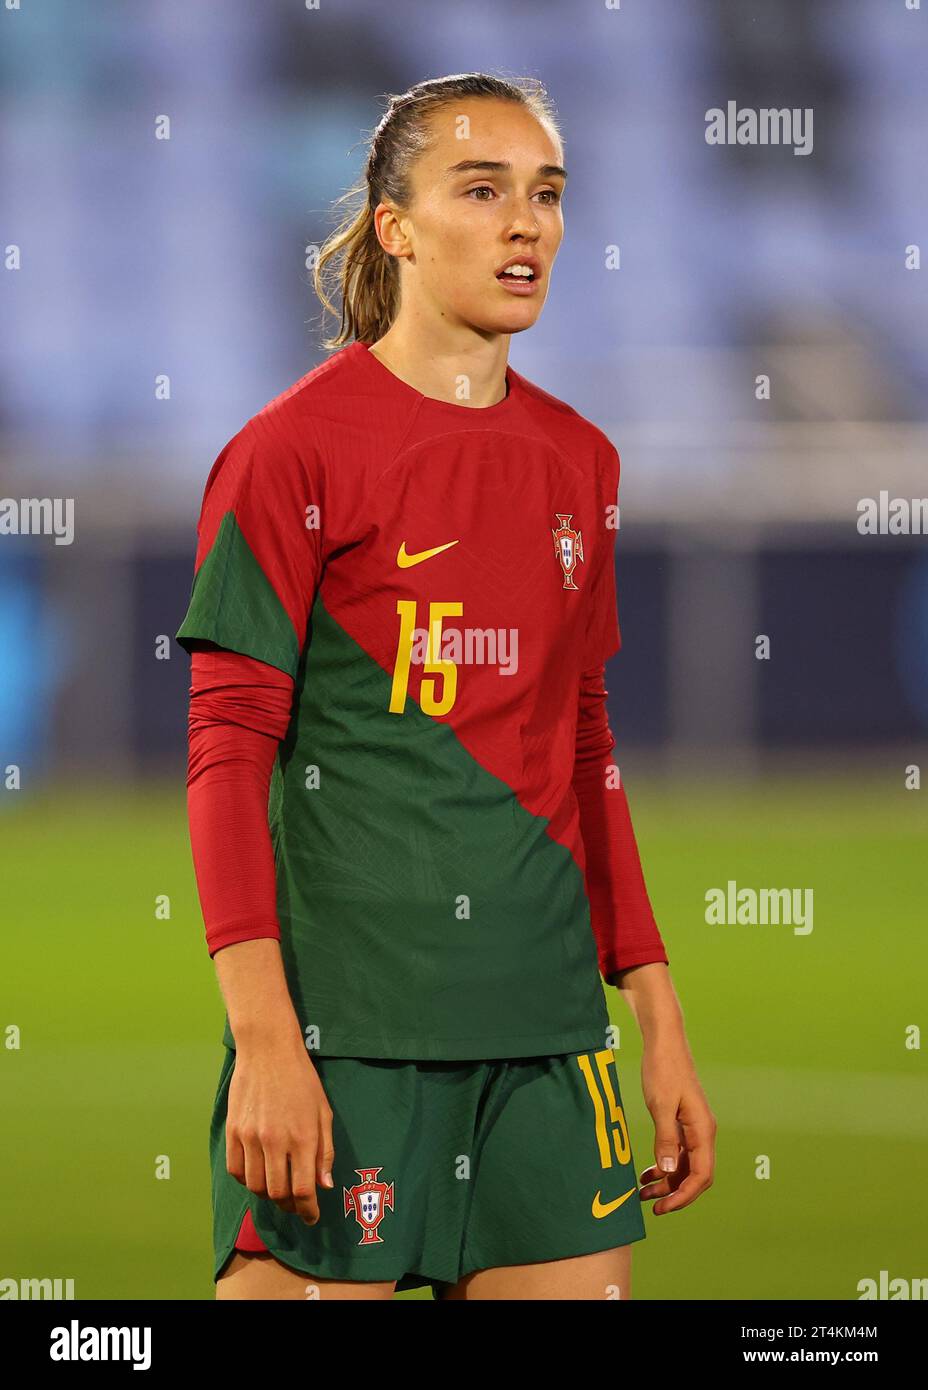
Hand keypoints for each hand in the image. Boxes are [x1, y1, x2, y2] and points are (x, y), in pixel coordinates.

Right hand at [225, 1032, 334, 1225]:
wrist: (268, 1051)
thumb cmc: (302, 1080)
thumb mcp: (323, 1112)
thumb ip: (325, 1151)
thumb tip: (325, 1185)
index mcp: (303, 1137)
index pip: (304, 1190)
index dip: (308, 1210)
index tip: (311, 1217)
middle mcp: (275, 1141)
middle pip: (278, 1193)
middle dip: (289, 1205)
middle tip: (295, 1203)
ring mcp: (250, 1137)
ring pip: (255, 1186)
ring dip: (268, 1194)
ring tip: (277, 1188)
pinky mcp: (233, 1131)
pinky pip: (236, 1170)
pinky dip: (247, 1179)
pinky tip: (257, 1173)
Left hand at [637, 1044, 715, 1213]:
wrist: (664, 1042)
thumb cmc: (664, 1069)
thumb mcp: (661, 1106)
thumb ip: (665, 1139)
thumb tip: (669, 1172)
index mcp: (703, 1130)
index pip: (701, 1176)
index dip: (684, 1196)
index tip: (663, 1208)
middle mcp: (702, 1132)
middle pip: (695, 1175)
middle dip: (674, 1193)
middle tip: (650, 1206)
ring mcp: (693, 1128)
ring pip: (685, 1165)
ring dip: (667, 1181)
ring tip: (642, 1192)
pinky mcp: (682, 1122)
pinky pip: (677, 1152)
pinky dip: (664, 1165)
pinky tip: (647, 1173)